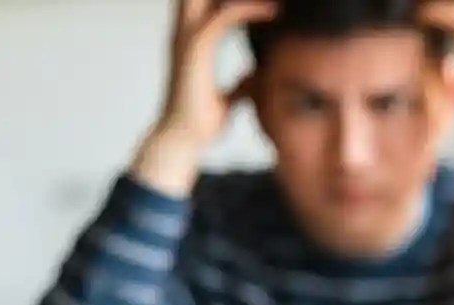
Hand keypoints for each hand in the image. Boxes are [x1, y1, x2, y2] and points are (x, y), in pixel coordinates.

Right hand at [132, 0, 276, 194]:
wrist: (182, 141)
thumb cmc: (200, 124)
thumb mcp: (228, 101)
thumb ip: (241, 87)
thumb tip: (256, 79)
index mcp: (194, 45)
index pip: (210, 6)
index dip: (236, 0)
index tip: (270, 4)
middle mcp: (186, 37)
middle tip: (264, 1)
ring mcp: (188, 41)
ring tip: (271, 2)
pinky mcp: (196, 51)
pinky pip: (223, 18)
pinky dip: (248, 9)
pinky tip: (271, 11)